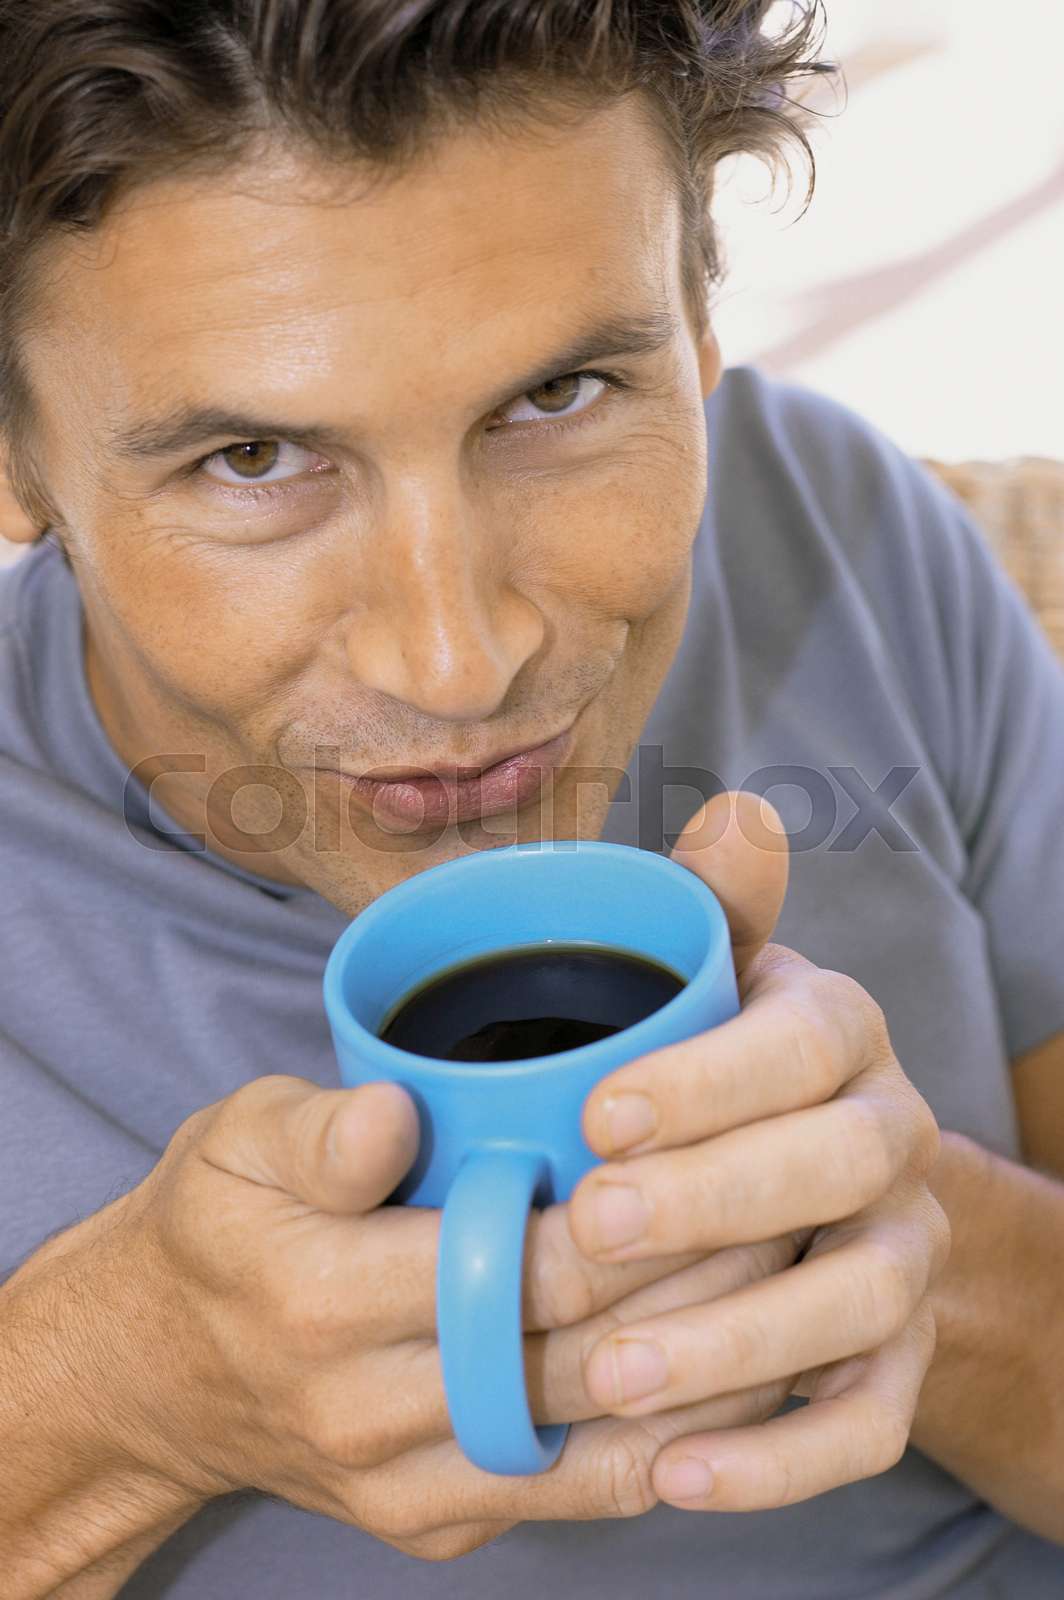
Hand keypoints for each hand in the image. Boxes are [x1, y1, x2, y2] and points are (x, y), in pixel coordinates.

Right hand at [106, 1072, 809, 1563]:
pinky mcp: (439, 1524)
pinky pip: (580, 1494)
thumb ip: (316, 1132)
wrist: (153, 1376)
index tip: (718, 1146)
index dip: (630, 1212)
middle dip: (699, 1277)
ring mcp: (409, 1485)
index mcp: (322, 1301)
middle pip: (576, 1350)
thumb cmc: (212, 1230)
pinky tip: (742, 1378)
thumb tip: (399, 1115)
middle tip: (794, 1199)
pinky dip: (670, 1441)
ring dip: (709, 1363)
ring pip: (599, 1437)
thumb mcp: (233, 1144)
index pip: (513, 1260)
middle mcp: (369, 1412)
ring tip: (794, 1278)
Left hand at [568, 791, 951, 1512]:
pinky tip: (673, 1478)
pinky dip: (780, 1461)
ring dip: (737, 1343)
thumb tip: (741, 809)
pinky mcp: (898, 1360)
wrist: (800, 1180)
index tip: (597, 1115)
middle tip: (590, 1230)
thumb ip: (711, 905)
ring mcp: (905, 1252)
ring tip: (612, 1374)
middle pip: (838, 1167)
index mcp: (837, 1032)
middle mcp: (892, 1136)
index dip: (713, 1079)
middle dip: (717, 1200)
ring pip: (857, 1301)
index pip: (807, 1040)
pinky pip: (869, 1423)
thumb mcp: (712, 976)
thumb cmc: (715, 1063)